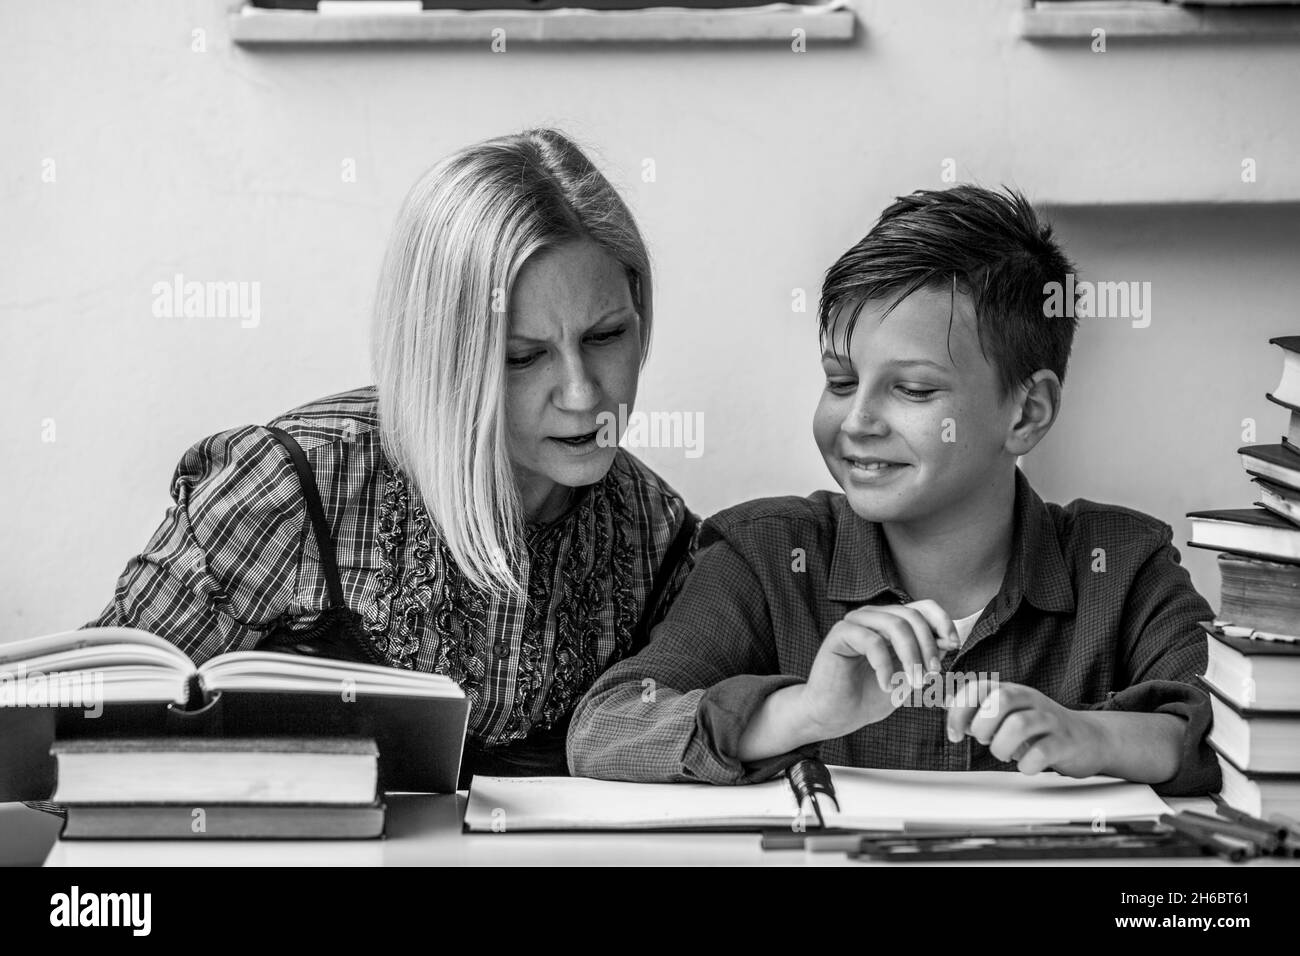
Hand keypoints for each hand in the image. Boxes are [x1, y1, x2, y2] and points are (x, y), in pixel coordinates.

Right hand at [797, 599, 961, 739]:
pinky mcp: (839, 634)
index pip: (923, 607)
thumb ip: (925, 657)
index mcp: (891, 622)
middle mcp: (873, 616)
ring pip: (894, 625)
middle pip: (911, 616)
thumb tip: (949, 640)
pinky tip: (886, 686)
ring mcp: (855, 622)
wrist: (836, 715)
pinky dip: (885, 666)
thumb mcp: (908, 676)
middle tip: (932, 675)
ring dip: (911, 656)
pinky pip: (872, 642)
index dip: (942, 621)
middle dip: (928, 646)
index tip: (954, 645)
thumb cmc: (869, 696)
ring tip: (913, 684)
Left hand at [945, 680, 1108, 777]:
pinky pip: (1043, 752)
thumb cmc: (1038, 729)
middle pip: (1000, 699)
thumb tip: (943, 705)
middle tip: (983, 740)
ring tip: (1003, 754)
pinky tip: (1025, 766)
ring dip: (1002, 746)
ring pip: (1020, 724)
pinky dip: (1027, 764)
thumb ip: (977, 711)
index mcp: (1010, 691)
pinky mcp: (1066, 742)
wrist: (1087, 738)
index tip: (953, 735)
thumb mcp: (1007, 714)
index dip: (959, 710)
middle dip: (982, 724)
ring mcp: (1050, 719)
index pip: (978, 687)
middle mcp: (1030, 700)